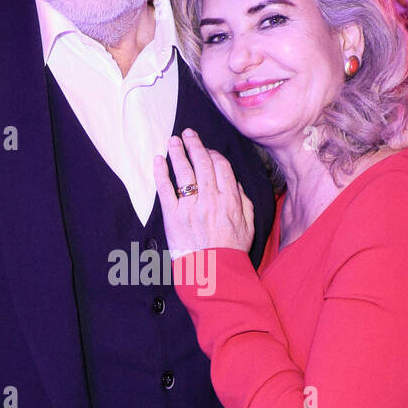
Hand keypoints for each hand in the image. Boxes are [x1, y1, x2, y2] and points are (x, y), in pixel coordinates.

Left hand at [153, 130, 254, 257]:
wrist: (213, 274)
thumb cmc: (231, 251)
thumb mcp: (249, 225)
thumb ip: (244, 201)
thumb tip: (234, 182)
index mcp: (230, 201)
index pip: (222, 167)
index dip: (214, 154)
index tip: (208, 150)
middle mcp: (210, 200)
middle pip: (202, 164)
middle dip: (195, 145)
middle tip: (188, 133)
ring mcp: (190, 208)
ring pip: (184, 172)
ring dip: (178, 152)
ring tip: (173, 140)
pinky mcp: (173, 217)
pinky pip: (165, 189)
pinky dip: (161, 173)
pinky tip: (158, 160)